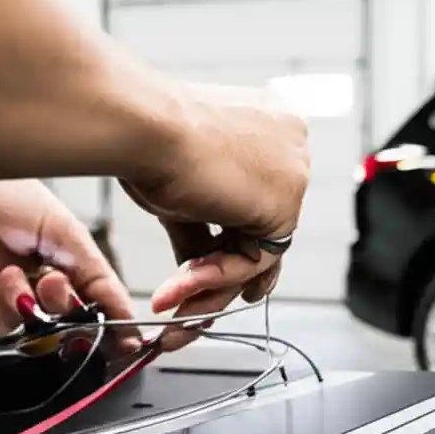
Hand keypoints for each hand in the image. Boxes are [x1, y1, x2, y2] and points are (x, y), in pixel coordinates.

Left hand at [0, 180, 136, 343]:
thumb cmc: (18, 200)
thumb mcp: (73, 238)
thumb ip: (101, 281)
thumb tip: (130, 318)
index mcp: (77, 281)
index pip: (102, 317)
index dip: (115, 334)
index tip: (128, 344)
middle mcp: (48, 299)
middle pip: (74, 334)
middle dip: (78, 320)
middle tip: (69, 286)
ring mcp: (17, 306)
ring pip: (42, 337)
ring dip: (49, 310)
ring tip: (46, 277)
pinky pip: (6, 327)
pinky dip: (13, 303)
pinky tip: (11, 275)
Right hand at [123, 85, 308, 348]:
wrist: (140, 125)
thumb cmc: (144, 138)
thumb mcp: (179, 186)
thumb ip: (199, 223)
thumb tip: (198, 265)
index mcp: (267, 124)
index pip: (259, 195)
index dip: (237, 239)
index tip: (219, 274)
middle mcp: (289, 144)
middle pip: (260, 225)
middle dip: (221, 274)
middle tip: (191, 308)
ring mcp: (293, 172)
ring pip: (257, 248)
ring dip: (210, 285)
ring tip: (172, 309)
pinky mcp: (285, 204)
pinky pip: (254, 259)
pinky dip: (213, 278)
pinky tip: (177, 289)